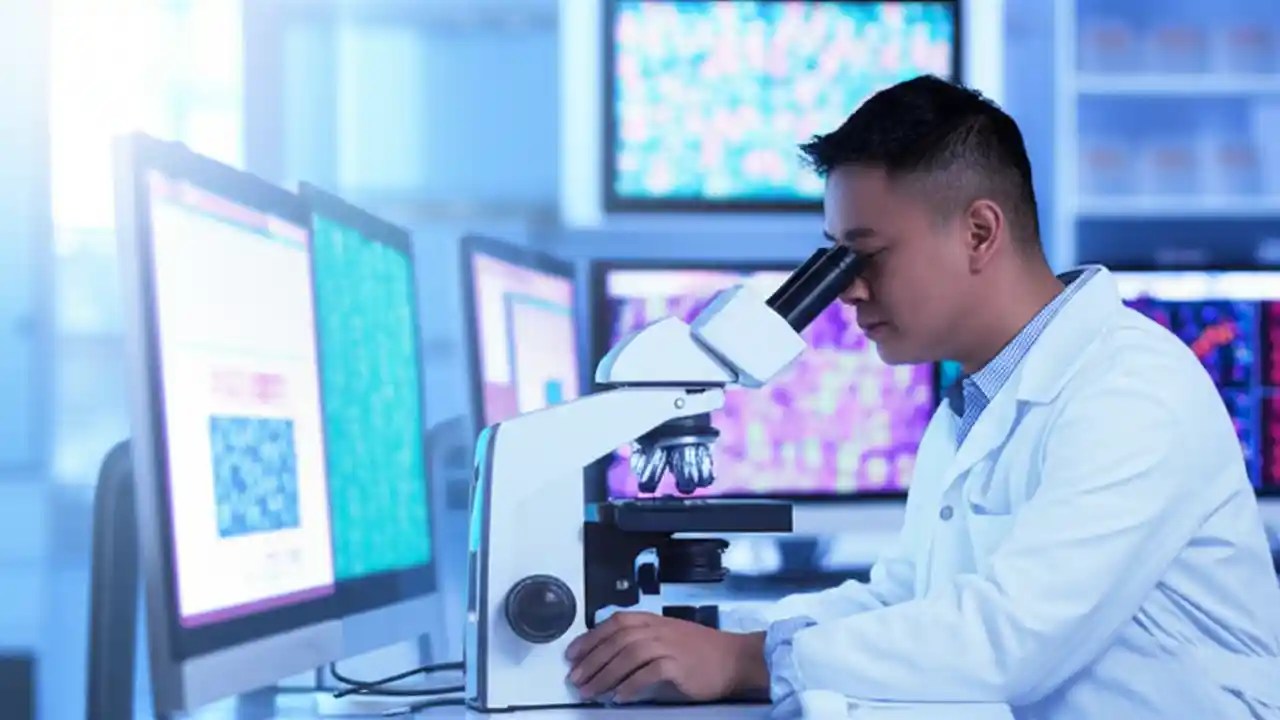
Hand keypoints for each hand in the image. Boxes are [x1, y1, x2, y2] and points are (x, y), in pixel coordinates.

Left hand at [564, 611, 767, 703]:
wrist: (735, 658)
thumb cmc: (702, 650)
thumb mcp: (669, 634)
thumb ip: (643, 638)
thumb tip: (609, 654)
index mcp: (653, 620)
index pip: (614, 622)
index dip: (590, 637)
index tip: (573, 654)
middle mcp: (658, 629)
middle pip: (616, 640)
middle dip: (591, 660)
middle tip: (576, 678)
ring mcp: (669, 646)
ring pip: (627, 655)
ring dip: (605, 675)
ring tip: (591, 691)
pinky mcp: (678, 666)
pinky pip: (648, 673)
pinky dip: (631, 685)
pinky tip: (620, 696)